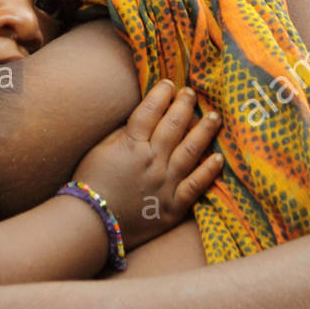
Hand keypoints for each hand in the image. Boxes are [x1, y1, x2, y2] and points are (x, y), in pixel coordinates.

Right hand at [72, 80, 221, 250]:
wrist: (92, 224)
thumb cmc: (91, 184)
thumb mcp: (100, 151)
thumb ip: (123, 133)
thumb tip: (143, 117)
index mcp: (132, 145)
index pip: (150, 111)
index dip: (161, 94)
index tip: (169, 84)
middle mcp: (152, 160)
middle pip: (173, 126)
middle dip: (185, 105)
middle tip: (192, 93)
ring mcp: (165, 183)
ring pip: (190, 151)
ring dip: (204, 131)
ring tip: (214, 117)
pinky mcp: (174, 206)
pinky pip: (196, 185)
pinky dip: (208, 171)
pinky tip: (218, 158)